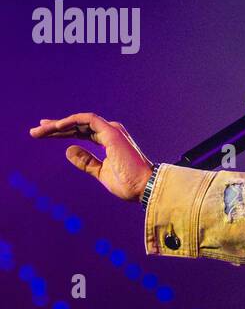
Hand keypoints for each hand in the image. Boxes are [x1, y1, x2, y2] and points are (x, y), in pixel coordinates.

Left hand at [28, 113, 153, 201]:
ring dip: (58, 124)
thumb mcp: (101, 173)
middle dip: (55, 127)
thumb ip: (86, 161)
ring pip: (79, 121)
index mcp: (110, 141)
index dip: (62, 132)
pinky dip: (70, 121)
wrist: (144, 188)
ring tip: (40, 131)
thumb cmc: (128, 184)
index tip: (45, 134)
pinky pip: (86, 120)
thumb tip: (68, 150)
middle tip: (35, 131)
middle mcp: (110, 132)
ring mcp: (111, 131)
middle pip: (77, 125)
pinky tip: (56, 127)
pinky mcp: (111, 132)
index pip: (82, 132)